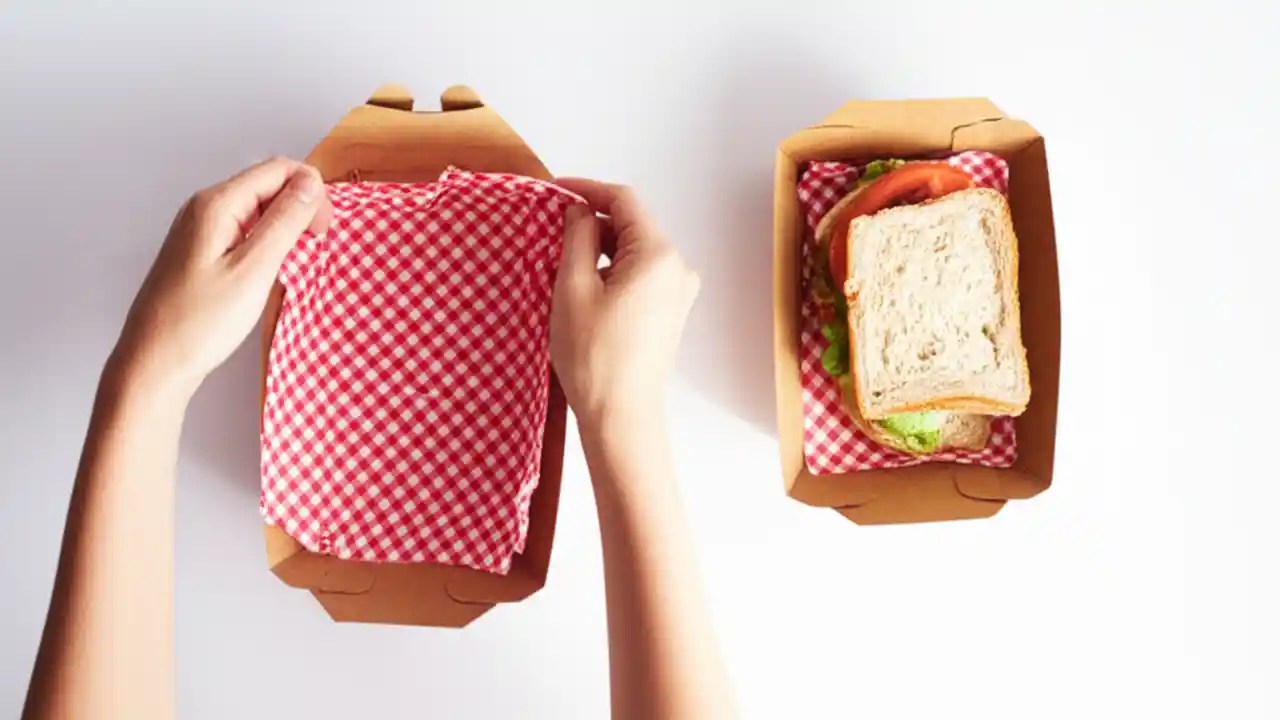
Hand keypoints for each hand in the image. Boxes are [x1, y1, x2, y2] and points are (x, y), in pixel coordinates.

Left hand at [110, 157, 331, 402]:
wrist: (153, 363)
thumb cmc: (199, 323)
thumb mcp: (253, 270)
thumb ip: (284, 222)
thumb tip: (309, 182)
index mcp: (216, 204)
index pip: (278, 169)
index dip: (311, 190)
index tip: (324, 228)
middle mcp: (204, 208)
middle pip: (267, 184)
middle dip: (301, 206)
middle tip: (316, 244)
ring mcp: (199, 229)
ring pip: (257, 208)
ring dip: (285, 225)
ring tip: (296, 260)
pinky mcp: (200, 251)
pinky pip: (243, 230)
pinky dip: (266, 242)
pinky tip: (272, 269)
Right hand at [550, 179, 699, 425]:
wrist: (621, 416)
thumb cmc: (593, 357)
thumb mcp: (572, 288)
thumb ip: (577, 238)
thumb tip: (579, 211)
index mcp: (658, 255)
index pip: (624, 200)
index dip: (587, 189)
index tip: (554, 191)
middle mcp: (677, 268)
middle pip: (632, 224)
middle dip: (592, 221)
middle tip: (551, 231)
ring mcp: (678, 292)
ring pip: (635, 250)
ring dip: (600, 248)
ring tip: (563, 265)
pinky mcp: (670, 311)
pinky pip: (641, 275)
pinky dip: (613, 270)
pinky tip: (585, 287)